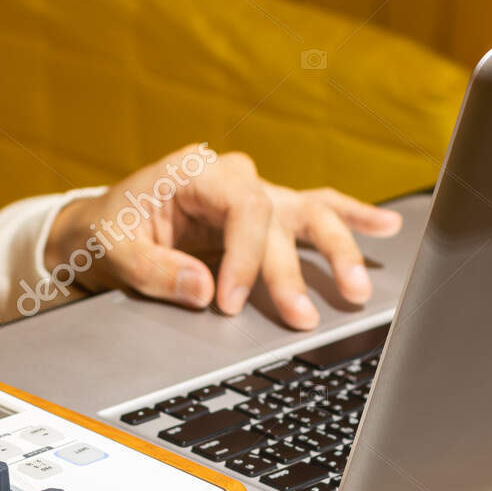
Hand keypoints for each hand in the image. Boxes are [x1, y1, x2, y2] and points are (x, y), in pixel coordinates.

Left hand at [44, 145, 403, 329]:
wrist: (105, 225)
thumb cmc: (110, 231)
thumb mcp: (115, 251)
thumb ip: (157, 271)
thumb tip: (205, 289)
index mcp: (196, 172)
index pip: (243, 209)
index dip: (245, 258)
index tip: (231, 302)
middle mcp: (233, 176)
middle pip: (281, 216)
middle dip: (292, 271)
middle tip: (300, 317)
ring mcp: (255, 193)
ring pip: (309, 213)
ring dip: (339, 249)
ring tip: (359, 285)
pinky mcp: (265, 214)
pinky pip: (315, 210)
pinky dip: (352, 217)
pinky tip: (386, 227)